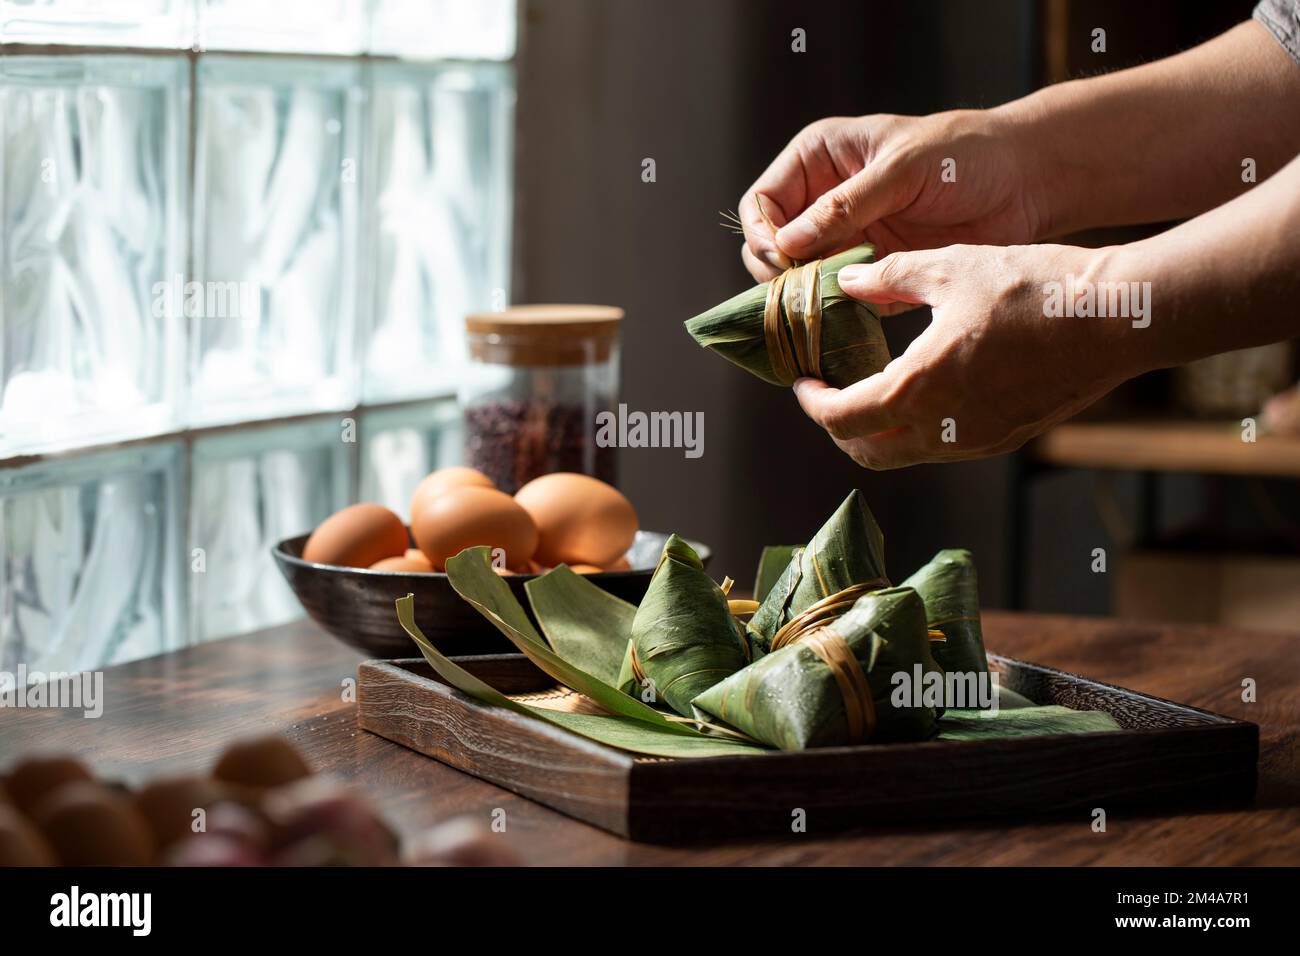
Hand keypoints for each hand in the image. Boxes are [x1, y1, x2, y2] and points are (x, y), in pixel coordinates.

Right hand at [738, 110, 1046, 289]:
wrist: (1023, 184)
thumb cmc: (965, 155)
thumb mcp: (902, 169)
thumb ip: (845, 205)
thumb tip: (787, 244)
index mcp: (819, 161)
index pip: (762, 203)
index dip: (762, 234)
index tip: (782, 259)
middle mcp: (823, 204)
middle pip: (770, 248)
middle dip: (778, 272)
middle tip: (801, 290)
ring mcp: (845, 242)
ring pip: (797, 281)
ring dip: (803, 299)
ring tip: (822, 309)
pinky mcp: (870, 276)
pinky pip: (835, 303)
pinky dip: (833, 317)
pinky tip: (842, 324)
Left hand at [793, 244, 1145, 468]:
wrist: (1121, 317)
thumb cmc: (1036, 286)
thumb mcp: (952, 267)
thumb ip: (889, 277)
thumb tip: (846, 282)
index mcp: (920, 389)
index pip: (841, 418)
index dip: (812, 402)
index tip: (804, 379)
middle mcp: (944, 430)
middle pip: (867, 452)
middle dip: (839, 427)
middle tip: (830, 391)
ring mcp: (978, 441)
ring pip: (906, 454)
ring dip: (879, 429)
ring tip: (873, 385)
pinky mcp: (1006, 437)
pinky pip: (944, 445)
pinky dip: (919, 427)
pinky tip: (927, 386)